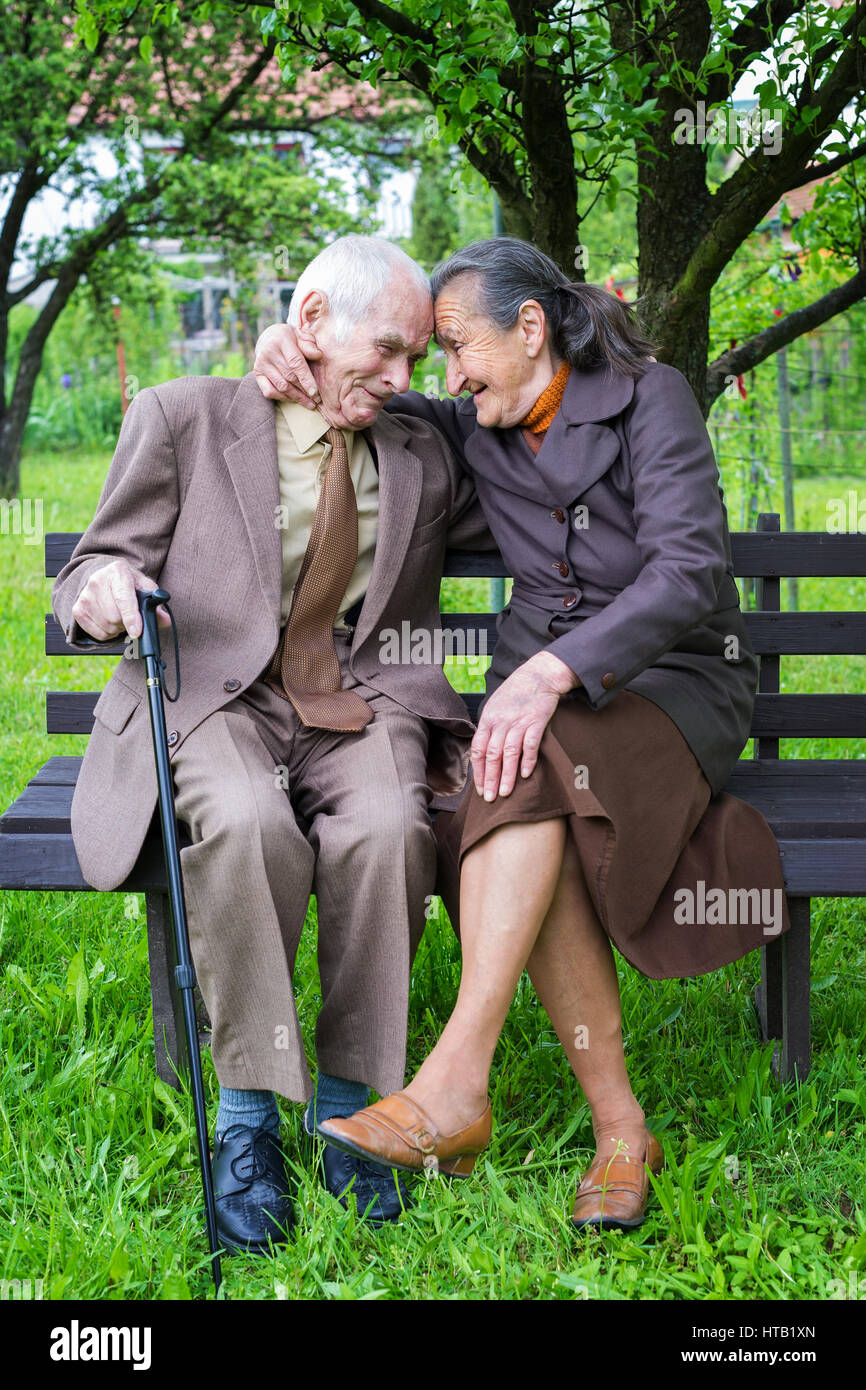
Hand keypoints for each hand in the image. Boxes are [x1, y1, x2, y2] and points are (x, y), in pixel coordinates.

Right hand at [71, 560, 170, 641]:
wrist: (103, 577)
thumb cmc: (127, 584)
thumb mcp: (144, 587)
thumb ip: (155, 602)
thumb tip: (164, 620)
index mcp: (117, 571)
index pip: (123, 598)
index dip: (131, 617)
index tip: (137, 632)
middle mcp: (97, 581)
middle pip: (115, 617)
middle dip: (127, 623)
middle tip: (130, 618)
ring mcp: (85, 596)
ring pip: (107, 627)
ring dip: (118, 629)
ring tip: (119, 617)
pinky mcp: (78, 609)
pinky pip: (98, 634)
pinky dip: (108, 633)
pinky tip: (109, 621)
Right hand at [253, 323, 320, 407]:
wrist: (270, 337)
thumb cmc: (291, 338)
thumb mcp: (301, 336)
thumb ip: (309, 345)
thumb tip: (318, 355)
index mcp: (281, 339)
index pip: (295, 363)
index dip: (306, 379)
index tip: (315, 392)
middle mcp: (268, 352)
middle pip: (289, 377)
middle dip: (304, 391)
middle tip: (317, 400)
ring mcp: (260, 364)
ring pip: (281, 386)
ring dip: (296, 397)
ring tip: (310, 403)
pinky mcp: (257, 373)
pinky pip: (269, 391)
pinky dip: (283, 398)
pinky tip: (294, 400)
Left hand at [471, 650, 579, 800]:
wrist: (538, 675)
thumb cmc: (515, 693)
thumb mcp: (495, 707)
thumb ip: (489, 728)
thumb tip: (482, 753)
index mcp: (488, 720)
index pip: (478, 750)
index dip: (478, 772)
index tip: (479, 789)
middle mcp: (501, 722)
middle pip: (492, 755)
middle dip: (490, 779)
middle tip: (490, 799)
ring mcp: (518, 722)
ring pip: (509, 753)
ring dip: (507, 775)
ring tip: (505, 793)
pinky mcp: (536, 721)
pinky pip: (530, 744)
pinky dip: (528, 761)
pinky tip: (526, 775)